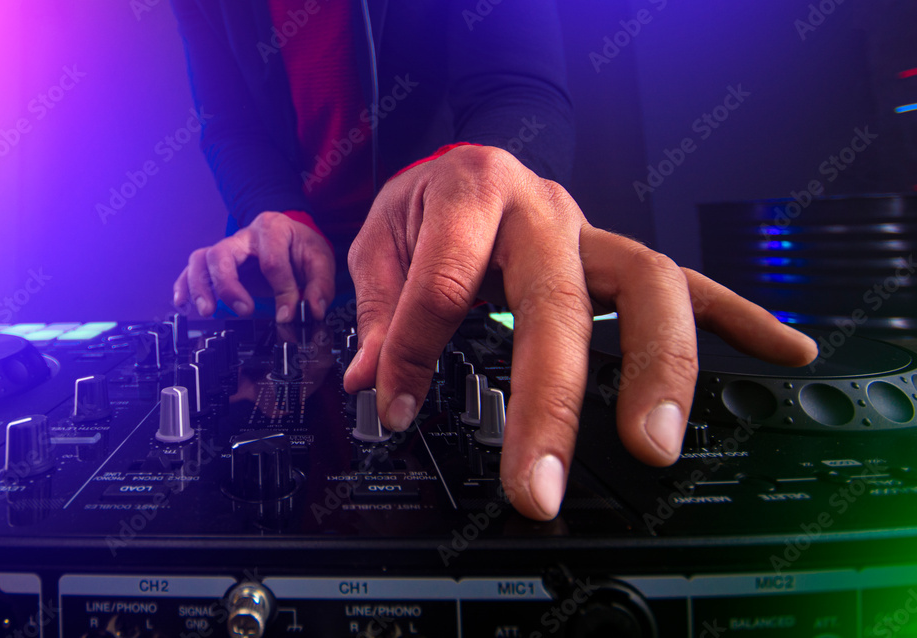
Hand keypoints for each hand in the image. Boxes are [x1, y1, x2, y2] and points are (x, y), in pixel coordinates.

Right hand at [173, 212, 334, 320]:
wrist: (292, 239)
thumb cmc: (302, 248)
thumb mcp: (320, 260)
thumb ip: (320, 285)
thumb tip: (312, 311)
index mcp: (272, 228)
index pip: (272, 261)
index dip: (281, 291)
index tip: (288, 315)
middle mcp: (243, 235)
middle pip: (222, 253)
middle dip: (228, 285)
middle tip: (243, 310)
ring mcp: (226, 247)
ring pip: (200, 259)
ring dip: (200, 286)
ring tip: (208, 311)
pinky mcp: (215, 262)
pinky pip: (191, 269)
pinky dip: (184, 286)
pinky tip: (183, 304)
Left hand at [343, 145, 816, 520]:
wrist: (470, 162)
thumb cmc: (429, 202)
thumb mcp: (382, 238)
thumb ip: (379, 307)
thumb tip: (372, 382)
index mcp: (475, 192)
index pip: (447, 281)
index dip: (411, 351)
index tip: (392, 406)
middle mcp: (544, 210)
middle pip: (558, 299)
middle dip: (549, 397)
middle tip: (537, 479)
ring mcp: (593, 236)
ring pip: (647, 287)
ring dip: (657, 367)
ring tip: (652, 443)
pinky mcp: (621, 260)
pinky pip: (692, 285)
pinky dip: (740, 318)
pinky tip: (783, 350)